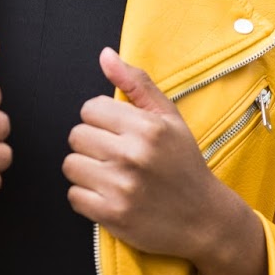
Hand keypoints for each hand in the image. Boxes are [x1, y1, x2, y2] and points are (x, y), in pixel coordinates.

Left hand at [62, 47, 221, 259]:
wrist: (204, 218)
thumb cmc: (185, 164)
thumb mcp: (169, 118)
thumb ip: (136, 83)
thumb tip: (105, 55)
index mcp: (147, 128)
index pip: (89, 109)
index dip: (100, 120)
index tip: (117, 132)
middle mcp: (132, 155)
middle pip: (76, 136)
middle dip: (92, 144)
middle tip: (114, 155)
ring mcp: (120, 187)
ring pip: (70, 165)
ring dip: (86, 170)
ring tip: (111, 175)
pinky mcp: (112, 215)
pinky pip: (73, 195)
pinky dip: (86, 196)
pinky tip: (109, 194)